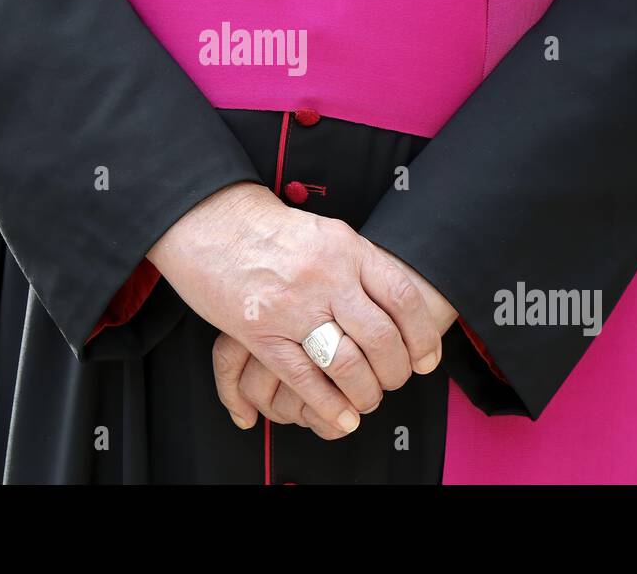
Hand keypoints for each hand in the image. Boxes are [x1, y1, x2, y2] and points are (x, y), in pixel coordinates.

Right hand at [147, 182, 443, 434]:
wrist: (210, 221)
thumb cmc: (267, 228)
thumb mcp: (325, 233)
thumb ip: (359, 264)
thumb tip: (395, 303)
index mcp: (346, 248)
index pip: (402, 297)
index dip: (422, 336)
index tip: (426, 358)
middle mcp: (325, 276)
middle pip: (381, 338)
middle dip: (395, 371)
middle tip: (395, 381)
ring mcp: (292, 305)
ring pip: (348, 364)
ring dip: (365, 392)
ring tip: (368, 399)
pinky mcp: (260, 331)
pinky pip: (304, 378)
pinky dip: (328, 405)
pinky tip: (340, 417)